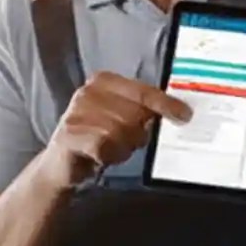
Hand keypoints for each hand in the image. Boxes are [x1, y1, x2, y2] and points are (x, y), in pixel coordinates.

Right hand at [40, 72, 191, 189]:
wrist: (61, 164)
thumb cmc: (98, 138)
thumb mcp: (122, 118)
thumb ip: (143, 111)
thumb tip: (177, 112)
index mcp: (104, 81)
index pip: (143, 91)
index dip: (165, 104)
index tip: (184, 115)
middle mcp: (88, 92)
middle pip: (135, 115)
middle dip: (137, 135)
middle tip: (127, 142)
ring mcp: (76, 112)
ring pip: (121, 133)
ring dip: (122, 148)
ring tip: (112, 149)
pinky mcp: (70, 135)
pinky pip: (105, 146)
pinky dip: (108, 156)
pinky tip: (100, 157)